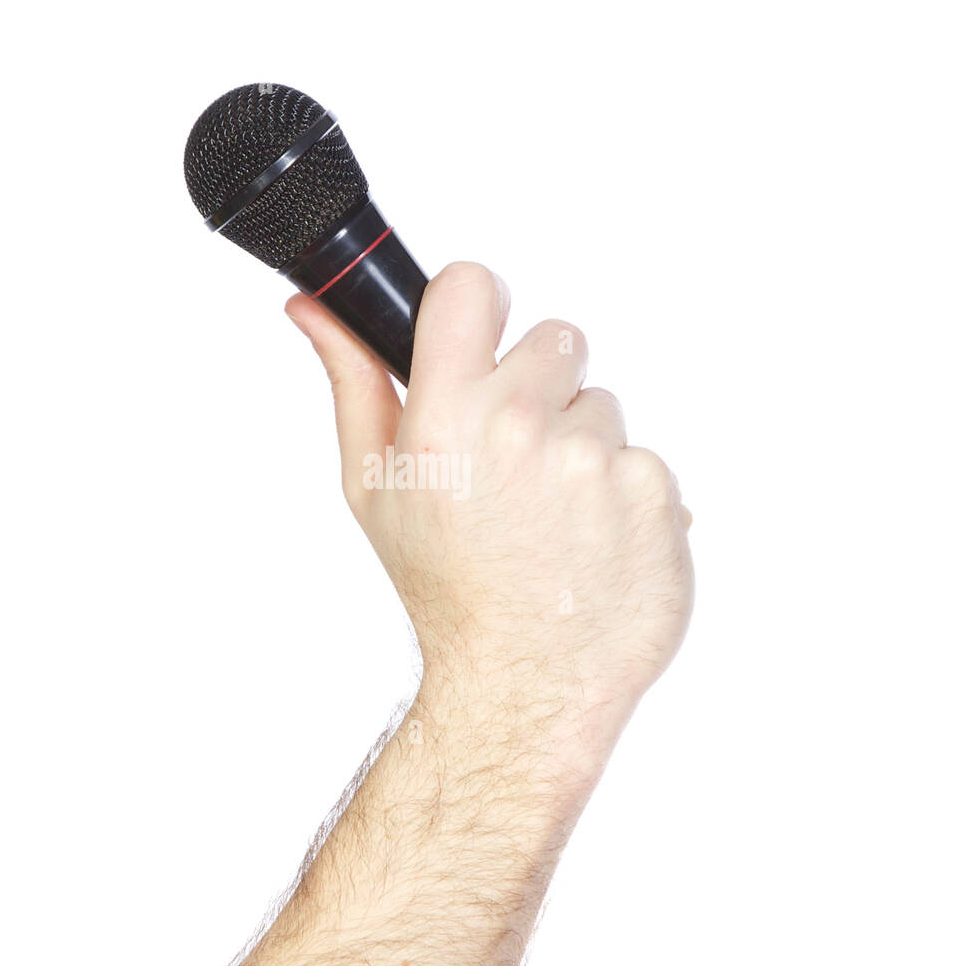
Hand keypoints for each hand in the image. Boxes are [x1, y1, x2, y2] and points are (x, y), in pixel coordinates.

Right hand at [288, 262, 692, 786]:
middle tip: (515, 461)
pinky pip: (643, 458)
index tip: (481, 342)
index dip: (478, 307)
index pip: (473, 285)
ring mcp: (595, 460)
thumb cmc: (443, 587)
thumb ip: (353, 385)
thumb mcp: (374, 488)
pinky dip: (625, 494)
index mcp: (445, 417)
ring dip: (582, 446)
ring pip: (602, 405)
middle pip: (555, 340)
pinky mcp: (654, 492)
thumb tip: (312, 308)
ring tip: (552, 515)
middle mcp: (522, 428)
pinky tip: (592, 540)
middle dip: (539, 389)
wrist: (521, 680)